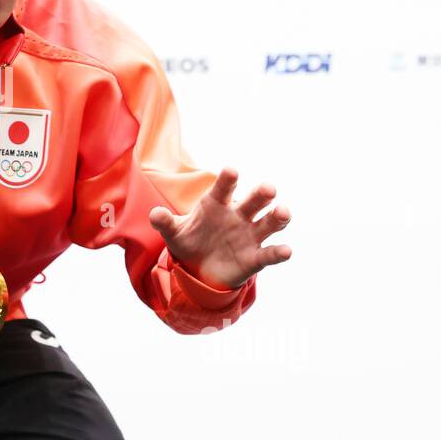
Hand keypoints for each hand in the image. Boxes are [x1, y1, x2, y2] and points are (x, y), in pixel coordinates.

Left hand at [148, 167, 291, 291]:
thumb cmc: (190, 240)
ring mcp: (249, 235)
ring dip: (278, 217)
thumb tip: (154, 215)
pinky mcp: (255, 257)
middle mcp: (238, 216)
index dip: (228, 179)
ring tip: (282, 212)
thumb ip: (165, 223)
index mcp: (217, 204)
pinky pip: (269, 254)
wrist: (199, 268)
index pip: (223, 188)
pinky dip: (279, 252)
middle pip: (254, 201)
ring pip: (269, 223)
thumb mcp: (175, 232)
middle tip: (268, 189)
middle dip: (261, 194)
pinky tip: (286, 250)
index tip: (231, 170)